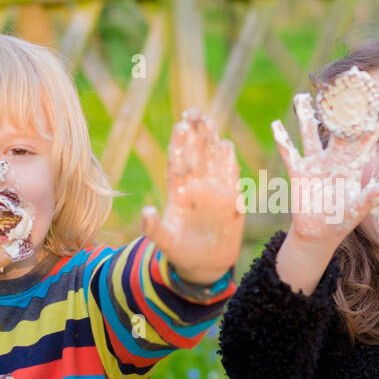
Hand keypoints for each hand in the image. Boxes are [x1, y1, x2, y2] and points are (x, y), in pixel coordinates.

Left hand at [142, 109, 243, 284]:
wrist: (206, 266)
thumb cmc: (181, 253)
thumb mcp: (165, 243)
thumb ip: (155, 229)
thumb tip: (146, 211)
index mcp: (177, 193)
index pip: (178, 163)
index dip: (179, 145)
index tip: (179, 125)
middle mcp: (195, 187)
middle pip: (195, 155)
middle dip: (194, 134)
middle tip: (194, 112)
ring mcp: (214, 191)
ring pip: (212, 160)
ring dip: (211, 141)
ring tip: (209, 121)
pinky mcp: (232, 200)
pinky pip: (230, 176)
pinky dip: (229, 162)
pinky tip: (226, 145)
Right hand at [271, 92, 378, 248]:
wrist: (320, 233)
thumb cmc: (342, 219)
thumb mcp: (359, 208)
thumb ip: (374, 195)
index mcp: (352, 165)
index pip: (364, 137)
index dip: (370, 118)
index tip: (375, 97)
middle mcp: (334, 159)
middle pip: (336, 128)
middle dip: (337, 109)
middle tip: (339, 85)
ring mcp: (315, 163)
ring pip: (310, 134)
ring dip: (305, 117)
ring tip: (302, 96)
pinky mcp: (299, 172)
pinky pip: (290, 153)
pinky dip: (283, 140)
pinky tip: (276, 125)